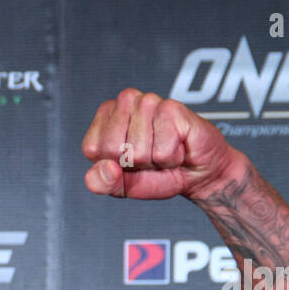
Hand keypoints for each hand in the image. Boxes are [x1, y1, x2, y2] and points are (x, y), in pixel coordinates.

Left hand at [81, 88, 239, 200]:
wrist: (196, 175)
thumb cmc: (158, 175)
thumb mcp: (122, 187)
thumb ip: (102, 182)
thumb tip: (104, 168)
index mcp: (104, 120)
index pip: (92, 148)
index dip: (112, 165)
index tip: (127, 163)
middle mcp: (124, 104)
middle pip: (113, 147)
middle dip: (133, 163)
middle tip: (149, 157)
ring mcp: (148, 102)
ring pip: (138, 149)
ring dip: (154, 161)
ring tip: (163, 150)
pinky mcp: (172, 108)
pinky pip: (161, 150)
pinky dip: (171, 158)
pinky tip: (178, 146)